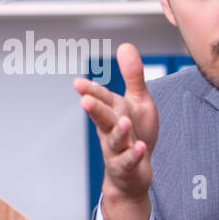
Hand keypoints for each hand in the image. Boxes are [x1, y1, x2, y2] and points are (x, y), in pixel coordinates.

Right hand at [74, 42, 158, 219]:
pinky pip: (129, 160)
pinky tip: (140, 146)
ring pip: (114, 140)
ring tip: (125, 122)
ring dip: (119, 131)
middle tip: (85, 100)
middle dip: (95, 109)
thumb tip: (125, 45)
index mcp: (114, 111)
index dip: (91, 91)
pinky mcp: (126, 166)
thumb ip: (133, 76)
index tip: (78, 83)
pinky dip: (134, 154)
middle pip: (103, 118)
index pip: (102, 99)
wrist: (133, 173)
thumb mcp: (138, 102)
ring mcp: (116, 149)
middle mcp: (111, 129)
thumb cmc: (136, 133)